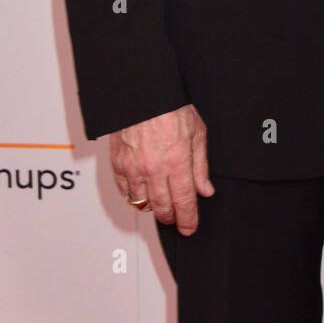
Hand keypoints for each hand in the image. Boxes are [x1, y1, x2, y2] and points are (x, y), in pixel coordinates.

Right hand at [109, 103, 214, 233]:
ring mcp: (133, 168)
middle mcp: (154, 169)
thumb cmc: (170, 106)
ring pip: (141, 203)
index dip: (187, 220)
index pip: (184, 202)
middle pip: (162, 208)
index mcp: (177, 162)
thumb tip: (205, 189)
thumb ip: (200, 165)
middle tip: (176, 217)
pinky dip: (133, 196)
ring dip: (152, 208)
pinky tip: (141, 192)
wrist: (142, 93)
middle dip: (171, 217)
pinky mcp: (118, 163)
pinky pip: (124, 191)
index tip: (189, 228)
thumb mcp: (197, 132)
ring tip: (159, 204)